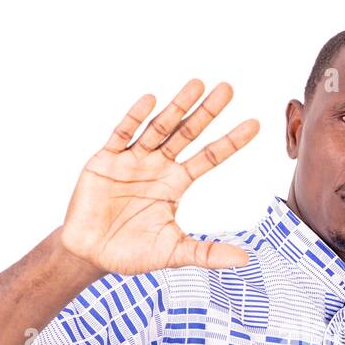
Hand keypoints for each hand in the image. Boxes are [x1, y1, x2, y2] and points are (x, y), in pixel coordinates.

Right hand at [59, 79, 259, 274]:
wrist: (89, 255)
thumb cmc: (132, 253)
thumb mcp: (173, 253)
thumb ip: (207, 253)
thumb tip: (245, 260)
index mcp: (175, 184)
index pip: (209, 158)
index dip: (230, 142)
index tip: (254, 124)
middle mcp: (158, 166)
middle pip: (188, 134)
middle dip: (207, 112)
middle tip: (227, 88)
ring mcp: (132, 160)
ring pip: (158, 128)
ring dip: (177, 107)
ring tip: (197, 84)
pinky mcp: (105, 161)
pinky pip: (122, 134)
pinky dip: (135, 117)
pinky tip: (150, 99)